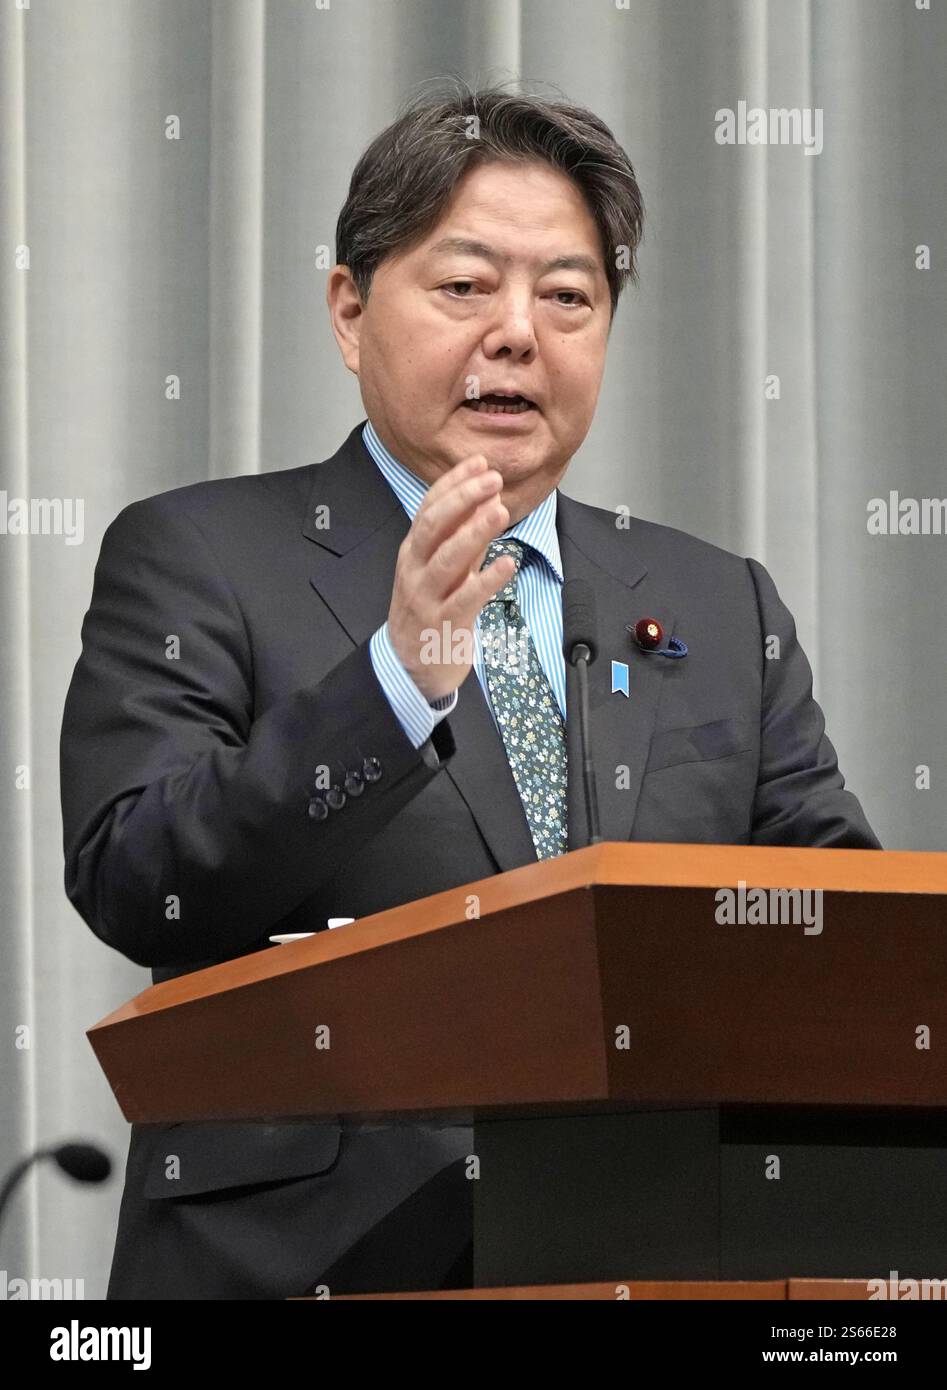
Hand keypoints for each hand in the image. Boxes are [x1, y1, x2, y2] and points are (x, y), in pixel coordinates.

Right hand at [387, 453, 513, 700]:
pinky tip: (507, 564)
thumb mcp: (443, 570)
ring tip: (499, 510)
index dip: (453, 483)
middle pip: (433, 526)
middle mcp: (415, 569)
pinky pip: (465, 599)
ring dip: (474, 532)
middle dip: (462, 498)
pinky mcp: (443, 624)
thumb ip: (464, 540)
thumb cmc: (430, 611)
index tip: (480, 461)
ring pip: (447, 559)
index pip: (429, 507)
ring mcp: (426, 597)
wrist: (411, 666)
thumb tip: (486, 502)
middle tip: (493, 478)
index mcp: (413, 551)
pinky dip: (486, 580)